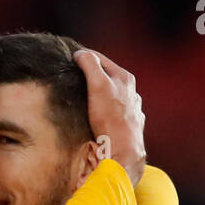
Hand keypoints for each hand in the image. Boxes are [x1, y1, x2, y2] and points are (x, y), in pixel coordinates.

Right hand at [74, 49, 145, 186]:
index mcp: (125, 78)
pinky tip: (101, 117)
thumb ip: (90, 65)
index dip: (85, 57)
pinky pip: (117, 114)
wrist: (123, 151)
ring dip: (101, 95)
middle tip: (77, 77)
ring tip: (88, 98)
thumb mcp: (98, 85)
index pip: (101, 59)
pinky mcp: (130, 127)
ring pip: (114, 96)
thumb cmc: (110, 118)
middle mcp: (131, 92)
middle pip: (109, 77)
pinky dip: (107, 112)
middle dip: (94, 76)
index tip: (72, 58)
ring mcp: (132, 110)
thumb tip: (81, 54)